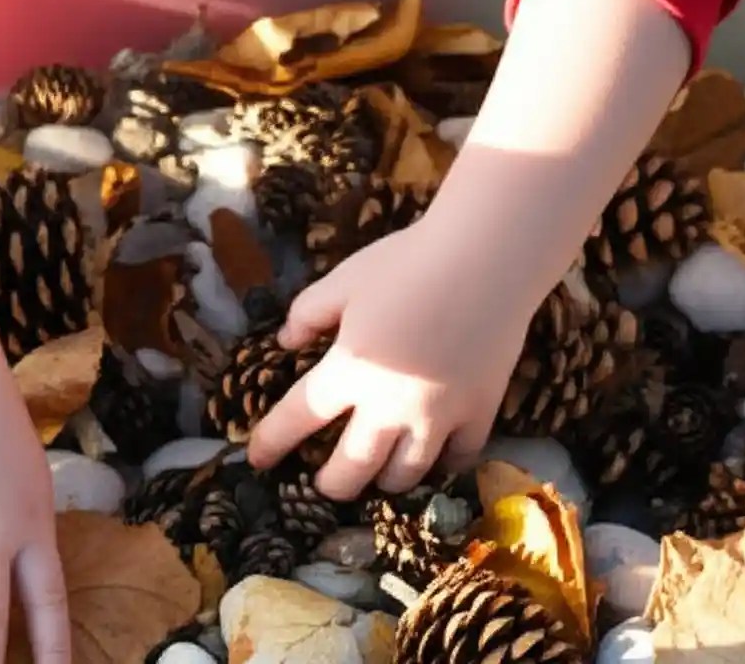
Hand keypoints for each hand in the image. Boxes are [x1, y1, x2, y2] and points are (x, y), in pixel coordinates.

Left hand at [247, 219, 537, 498]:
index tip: (257, 458)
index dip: (271, 443)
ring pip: (404, 476)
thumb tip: (285, 340)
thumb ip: (307, 314)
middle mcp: (388, 406)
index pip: (298, 419)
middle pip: (350, 470)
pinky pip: (458, 458)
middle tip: (324, 483)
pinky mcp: (480, 413)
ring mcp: (438, 416)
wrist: (488, 259)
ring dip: (383, 482)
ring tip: (377, 476)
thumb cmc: (408, 263)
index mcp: (348, 370)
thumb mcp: (342, 281)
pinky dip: (442, 465)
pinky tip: (434, 459)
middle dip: (330, 485)